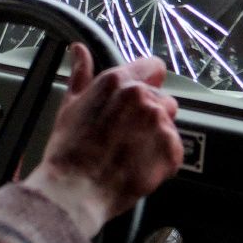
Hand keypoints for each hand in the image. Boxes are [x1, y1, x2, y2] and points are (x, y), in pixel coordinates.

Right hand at [23, 44, 182, 237]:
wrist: (74, 191)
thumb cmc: (68, 152)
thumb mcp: (70, 106)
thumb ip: (81, 74)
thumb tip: (79, 51)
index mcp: (118, 81)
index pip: (154, 67)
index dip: (147, 82)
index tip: (138, 98)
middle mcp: (142, 97)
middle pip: (162, 99)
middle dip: (148, 115)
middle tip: (125, 134)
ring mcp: (158, 124)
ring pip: (169, 124)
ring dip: (156, 136)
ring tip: (130, 152)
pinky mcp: (171, 151)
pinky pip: (174, 150)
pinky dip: (161, 159)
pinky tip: (138, 165)